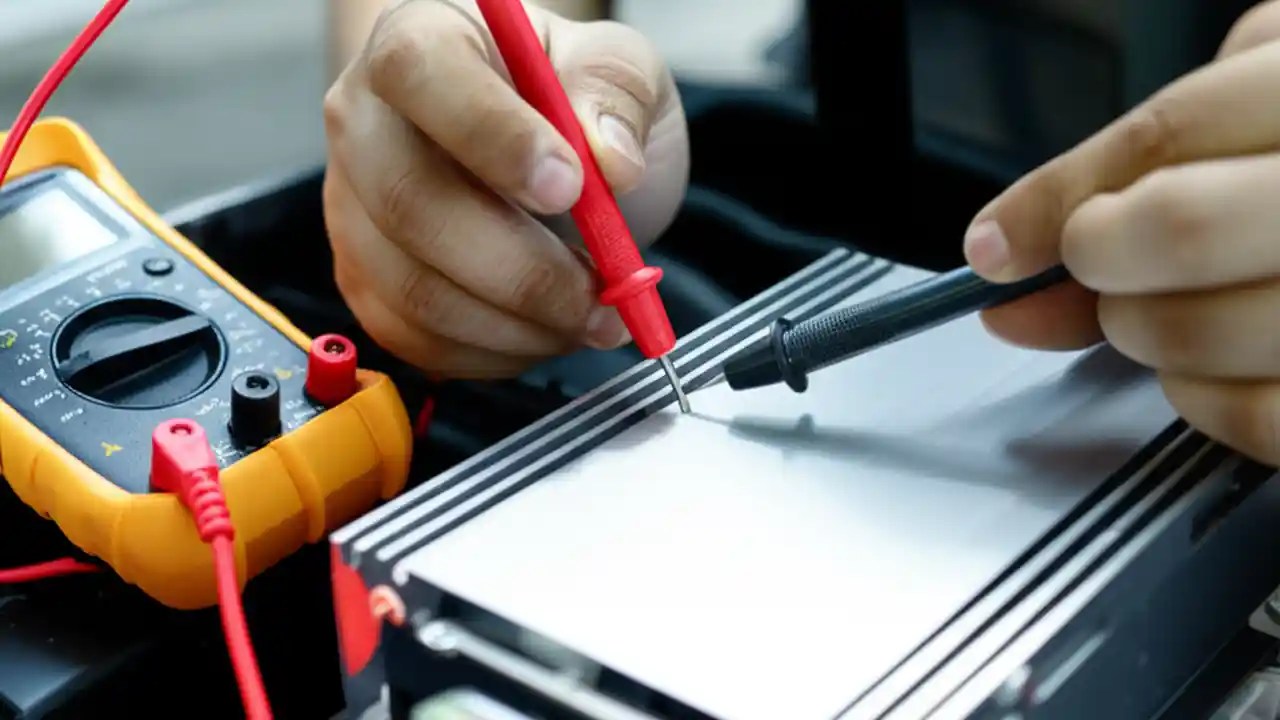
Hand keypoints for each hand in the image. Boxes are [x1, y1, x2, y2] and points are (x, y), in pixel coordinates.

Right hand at [323, 0, 688, 377]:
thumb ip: (617, 97)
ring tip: (589, 315)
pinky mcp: (365, 283)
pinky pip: (416, 340)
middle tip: (601, 292)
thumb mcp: (619, 68)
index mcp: (420, 39)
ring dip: (519, 323)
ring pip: (413, 290)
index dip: (493, 136)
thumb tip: (612, 162)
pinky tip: (545, 330)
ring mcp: (353, 209)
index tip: (571, 187)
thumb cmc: (570, 99)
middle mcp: (364, 121)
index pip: (420, 73)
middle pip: (408, 203)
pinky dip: (495, 352)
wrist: (547, 151)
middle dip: (521, 269)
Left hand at [962, 1, 1279, 464]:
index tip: (996, 247)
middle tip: (1102, 268)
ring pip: (1200, 334)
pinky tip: (1212, 369)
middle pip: (1179, 230)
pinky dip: (1202, 405)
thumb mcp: (1247, 111)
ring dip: (1144, 335)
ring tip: (1171, 309)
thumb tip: (1004, 255)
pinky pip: (1257, 421)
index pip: (1162, 140)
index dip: (1053, 203)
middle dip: (1101, 263)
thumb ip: (1130, 170)